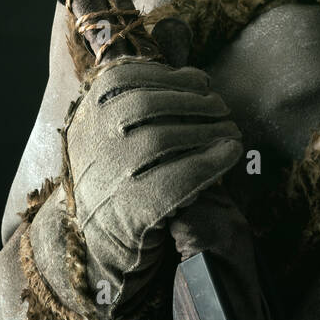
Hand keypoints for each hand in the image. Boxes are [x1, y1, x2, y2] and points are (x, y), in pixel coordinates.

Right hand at [27, 57, 243, 319]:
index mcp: (87, 113)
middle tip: (223, 108)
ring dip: (208, 131)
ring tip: (231, 131)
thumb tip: (194, 76)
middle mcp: (92, 139)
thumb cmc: (116, 177)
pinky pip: (180, 179)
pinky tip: (231, 155)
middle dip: (195, 102)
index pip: (132, 79)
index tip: (203, 82)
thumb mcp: (109, 132)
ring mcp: (110, 173)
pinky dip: (211, 163)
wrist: (95, 243)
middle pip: (150, 105)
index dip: (174, 77)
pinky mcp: (132, 208)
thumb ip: (139, 100)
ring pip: (165, 140)